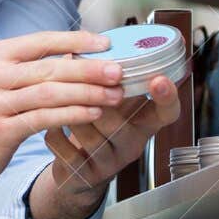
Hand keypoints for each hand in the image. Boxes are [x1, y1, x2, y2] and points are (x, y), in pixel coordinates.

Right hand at [0, 29, 127, 208]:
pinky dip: (72, 113)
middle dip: (89, 67)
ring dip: (88, 92)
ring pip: (50, 92)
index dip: (75, 39)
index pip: (40, 40)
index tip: (105, 42)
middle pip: (49, 66)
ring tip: (115, 94)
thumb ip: (26, 68)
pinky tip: (93, 112)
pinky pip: (44, 118)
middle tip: (119, 69)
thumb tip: (74, 54)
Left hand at [32, 71, 181, 218]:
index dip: (167, 96)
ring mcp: (110, 163)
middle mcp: (132, 144)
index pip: (167, 112)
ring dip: (72, 114)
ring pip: (90, 136)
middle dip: (97, 101)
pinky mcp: (86, 176)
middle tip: (84, 85)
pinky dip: (55, 135)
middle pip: (120, 123)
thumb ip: (106, 78)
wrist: (78, 171)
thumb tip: (91, 43)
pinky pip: (67, 152)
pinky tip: (51, 125)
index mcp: (143, 122)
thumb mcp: (110, 101)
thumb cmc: (96, 125)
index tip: (159, 79)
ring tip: (61, 102)